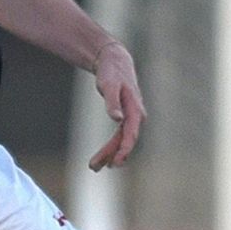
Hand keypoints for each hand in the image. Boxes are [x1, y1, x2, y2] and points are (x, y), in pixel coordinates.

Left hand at [86, 41, 146, 170]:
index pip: (130, 135)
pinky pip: (119, 136)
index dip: (123, 150)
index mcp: (135, 110)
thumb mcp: (109, 85)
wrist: (115, 62)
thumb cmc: (112, 73)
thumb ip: (112, 102)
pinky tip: (104, 157)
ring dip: (110, 154)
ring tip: (94, 167)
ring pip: (122, 141)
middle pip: (124, 141)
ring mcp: (132, 118)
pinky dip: (112, 147)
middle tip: (93, 167)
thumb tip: (117, 119)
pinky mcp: (126, 118)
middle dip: (111, 155)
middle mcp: (136, 117)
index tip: (115, 163)